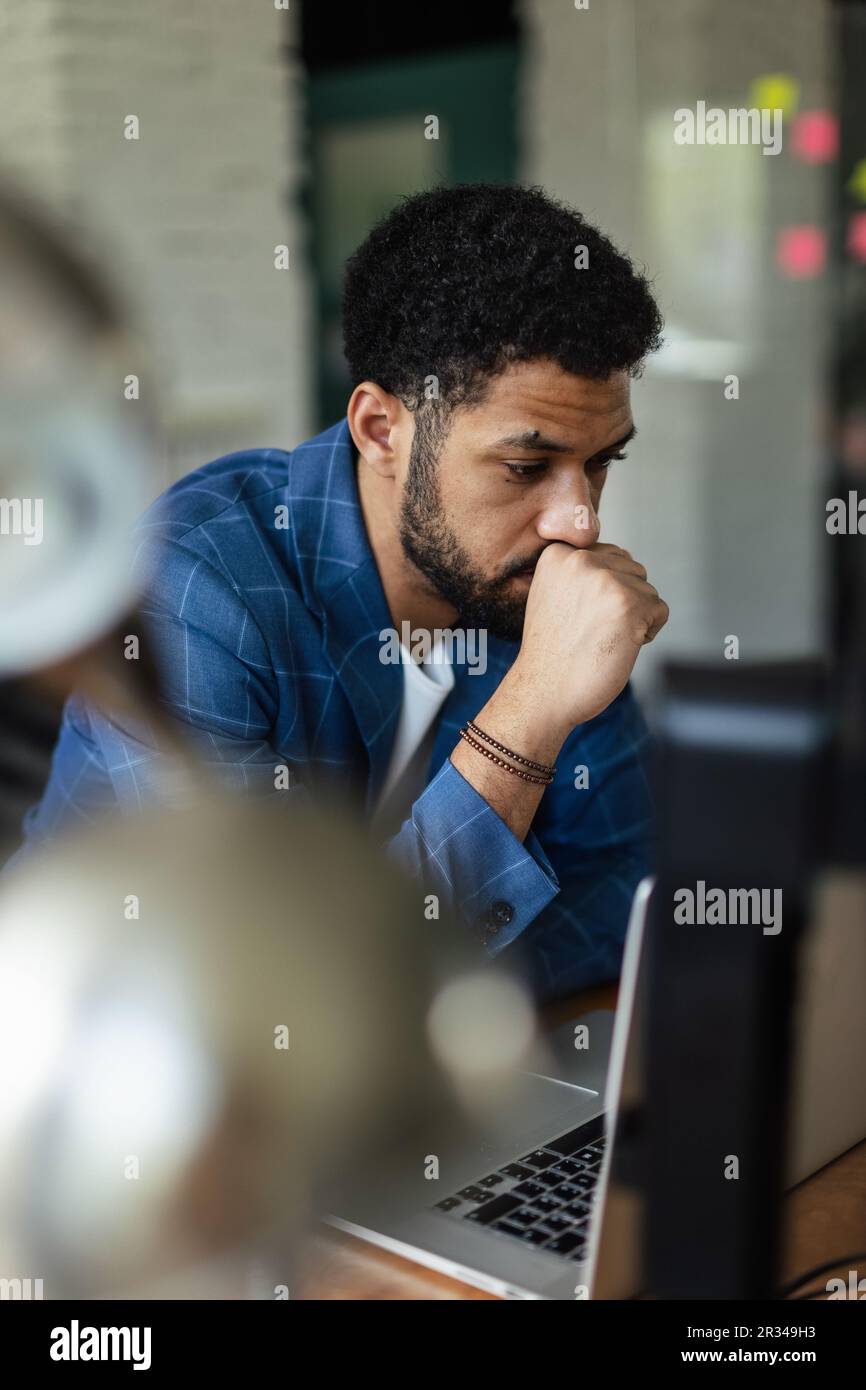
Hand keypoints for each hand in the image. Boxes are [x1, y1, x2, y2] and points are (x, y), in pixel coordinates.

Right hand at [509, 541, 667, 734]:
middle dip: (622, 601)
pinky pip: (660, 610)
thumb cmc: (552, 652)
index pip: (609, 556)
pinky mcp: (630, 604)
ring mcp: (606, 581)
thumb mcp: (552, 594)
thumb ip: (581, 572)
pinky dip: (647, 633)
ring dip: (634, 618)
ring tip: (601, 639)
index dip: (603, 591)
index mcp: (558, 553)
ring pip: (647, 591)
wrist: (543, 692)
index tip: (577, 617)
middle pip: (631, 570)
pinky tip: (617, 648)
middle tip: (590, 631)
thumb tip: (625, 558)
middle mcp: (581, 560)